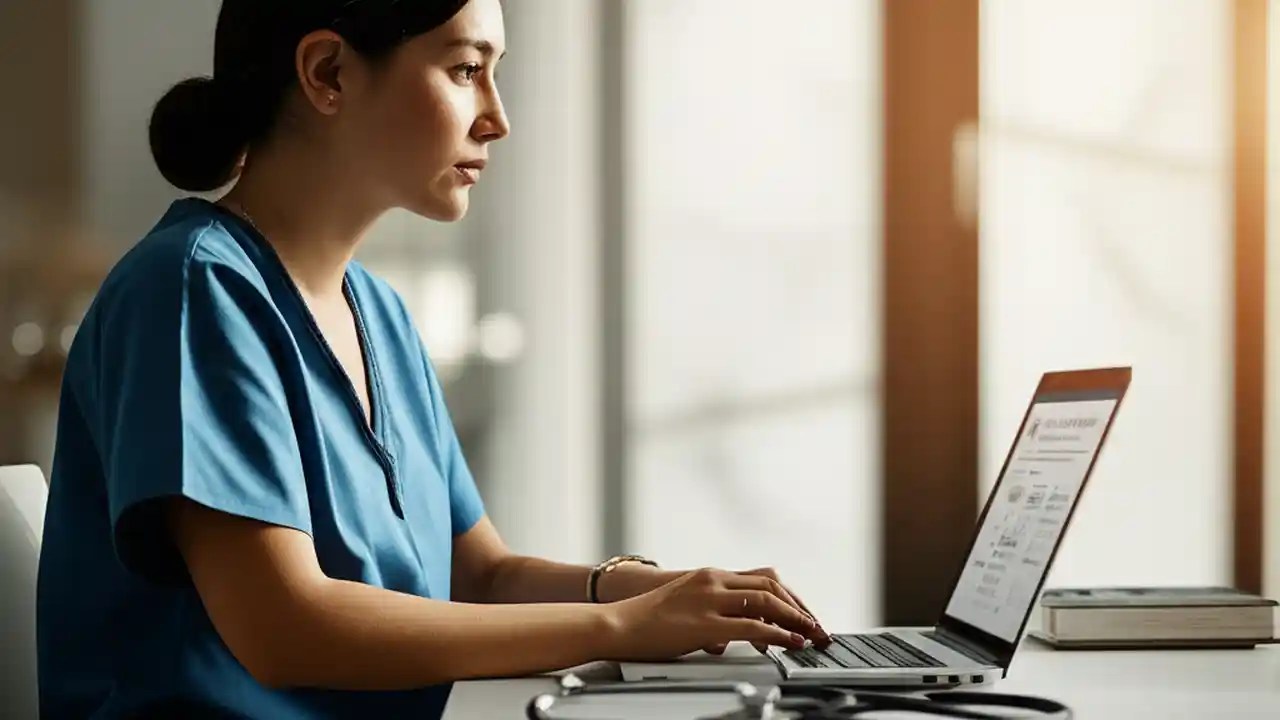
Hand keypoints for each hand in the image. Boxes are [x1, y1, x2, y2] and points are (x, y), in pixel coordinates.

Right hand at [600, 568, 829, 661]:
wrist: (617, 623)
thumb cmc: (646, 620)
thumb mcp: (685, 606)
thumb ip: (711, 614)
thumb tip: (729, 638)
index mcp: (710, 575)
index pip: (763, 576)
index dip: (789, 595)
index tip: (803, 613)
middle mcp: (713, 581)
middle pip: (772, 584)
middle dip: (799, 606)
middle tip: (816, 626)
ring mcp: (710, 600)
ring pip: (768, 600)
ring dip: (796, 618)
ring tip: (811, 634)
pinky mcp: (705, 622)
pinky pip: (753, 626)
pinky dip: (779, 634)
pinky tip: (791, 642)